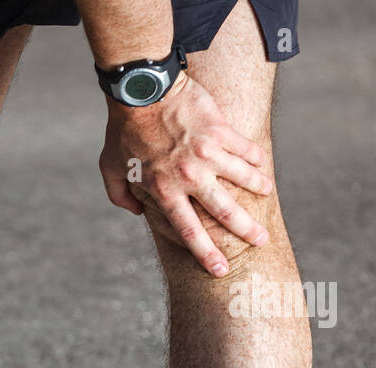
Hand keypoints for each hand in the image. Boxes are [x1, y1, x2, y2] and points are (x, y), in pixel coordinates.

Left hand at [99, 72, 274, 276]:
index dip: (206, 253)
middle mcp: (189, 176)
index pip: (189, 231)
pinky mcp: (220, 130)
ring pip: (243, 178)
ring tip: (265, 194)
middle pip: (225, 211)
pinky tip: (261, 166)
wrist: (142, 90)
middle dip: (245, 230)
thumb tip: (137, 213)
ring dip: (258, 189)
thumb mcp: (110, 169)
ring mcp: (207, 153)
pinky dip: (256, 159)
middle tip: (260, 241)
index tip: (220, 270)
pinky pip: (245, 149)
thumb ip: (120, 197)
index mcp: (164, 191)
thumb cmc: (123, 132)